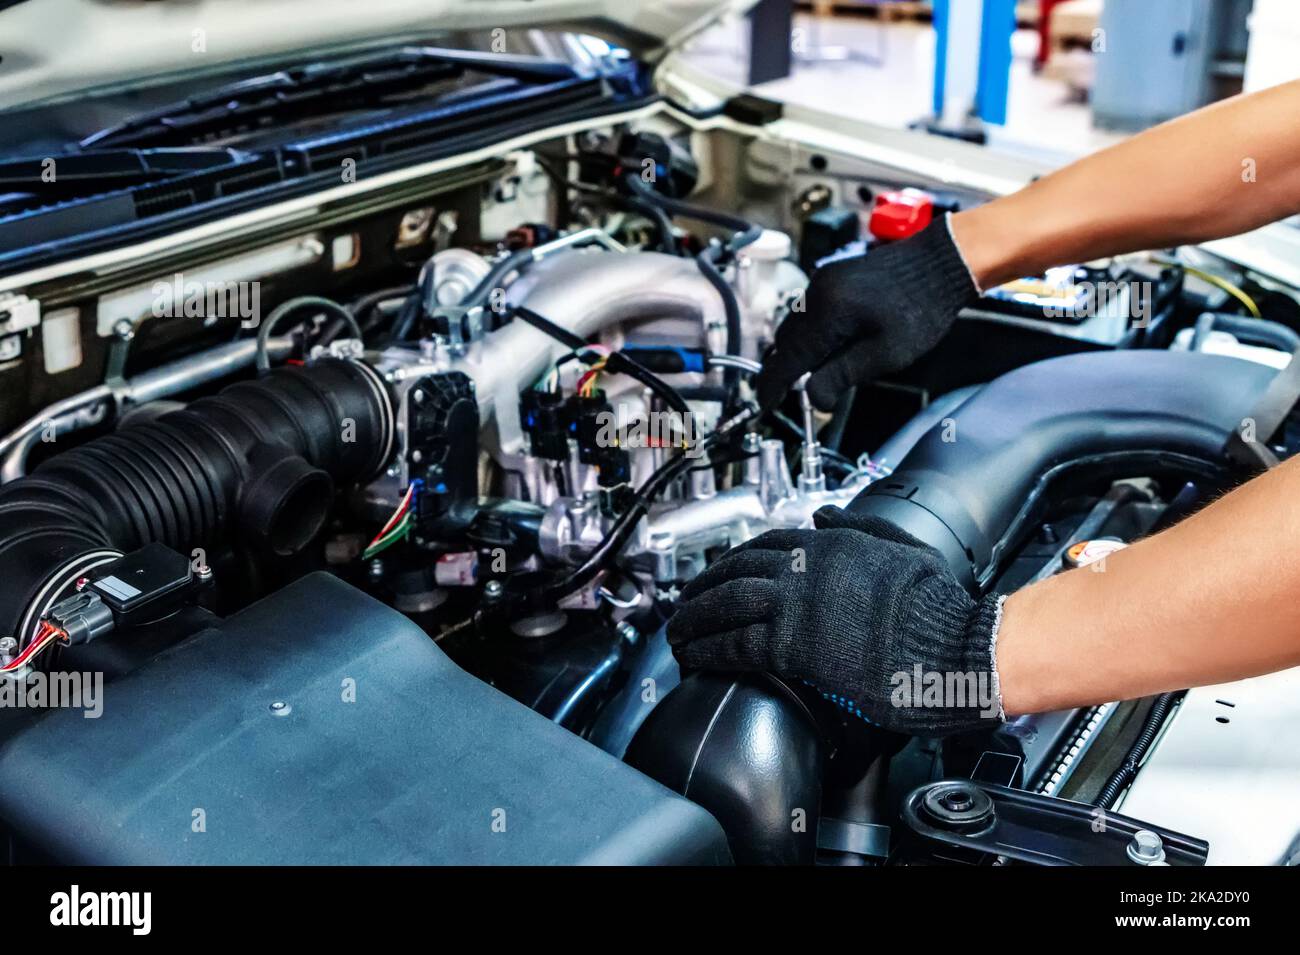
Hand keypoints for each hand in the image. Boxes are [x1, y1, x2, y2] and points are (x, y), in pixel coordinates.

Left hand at [666, 506, 1004, 735]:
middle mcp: (802, 567)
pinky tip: (694, 656)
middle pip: (733, 571)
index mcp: (827, 543)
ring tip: (677, 633)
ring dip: (693, 619)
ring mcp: (793, 605)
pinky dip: (707, 649)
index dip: (733, 560)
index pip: (764, 544)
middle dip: (701, 589)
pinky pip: (734, 644)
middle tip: (684, 604)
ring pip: (724, 604)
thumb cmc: (935, 602)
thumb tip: (826, 515)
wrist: (950, 642)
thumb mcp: (898, 546)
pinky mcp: (791, 645)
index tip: (718, 574)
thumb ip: (856, 528)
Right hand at [756, 216, 979, 410]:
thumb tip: (814, 401)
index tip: (765, 405)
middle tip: (792, 395)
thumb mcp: (885, 355)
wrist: (941, 262)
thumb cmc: (921, 308)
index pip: (787, 360)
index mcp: (827, 314)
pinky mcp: (832, 279)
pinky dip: (811, 335)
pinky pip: (809, 313)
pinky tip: (832, 347)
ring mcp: (822, 283)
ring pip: (795, 327)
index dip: (772, 386)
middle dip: (785, 371)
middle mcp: (817, 294)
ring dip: (798, 353)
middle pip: (785, 343)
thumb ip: (842, 377)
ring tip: (816, 374)